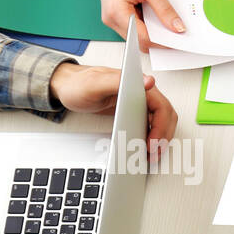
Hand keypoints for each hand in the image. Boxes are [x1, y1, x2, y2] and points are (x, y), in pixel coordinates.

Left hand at [49, 65, 177, 159]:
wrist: (67, 87)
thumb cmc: (78, 84)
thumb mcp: (95, 83)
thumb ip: (119, 80)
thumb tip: (148, 80)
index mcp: (139, 84)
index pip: (162, 107)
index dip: (161, 127)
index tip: (152, 142)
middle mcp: (143, 93)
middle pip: (166, 117)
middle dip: (163, 137)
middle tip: (153, 153)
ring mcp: (140, 103)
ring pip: (162, 122)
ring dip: (160, 140)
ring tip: (150, 154)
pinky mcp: (135, 111)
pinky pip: (152, 126)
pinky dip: (152, 138)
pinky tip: (144, 147)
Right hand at [95, 0, 184, 50]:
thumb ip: (164, 9)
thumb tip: (177, 28)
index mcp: (116, 12)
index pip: (143, 39)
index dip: (164, 42)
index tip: (181, 40)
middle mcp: (111, 18)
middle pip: (140, 41)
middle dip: (160, 39)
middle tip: (178, 32)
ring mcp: (113, 17)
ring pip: (138, 36)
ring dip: (154, 31)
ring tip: (167, 20)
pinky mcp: (118, 14)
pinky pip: (136, 27)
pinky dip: (148, 24)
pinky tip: (157, 15)